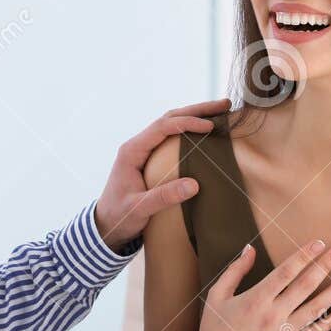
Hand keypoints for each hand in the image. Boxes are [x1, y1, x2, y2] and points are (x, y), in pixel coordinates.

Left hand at [92, 99, 231, 249]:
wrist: (106, 225)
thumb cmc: (119, 216)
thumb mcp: (140, 209)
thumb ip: (164, 197)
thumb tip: (195, 185)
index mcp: (132, 151)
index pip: (162, 127)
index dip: (187, 122)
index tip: (209, 126)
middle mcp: (138, 145)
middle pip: (169, 118)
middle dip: (197, 110)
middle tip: (224, 105)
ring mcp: (144, 150)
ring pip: (172, 124)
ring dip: (195, 116)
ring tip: (221, 112)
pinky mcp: (151, 158)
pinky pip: (172, 137)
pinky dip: (190, 130)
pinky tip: (206, 130)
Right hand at [191, 239, 330, 330]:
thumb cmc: (215, 328)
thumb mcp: (217, 295)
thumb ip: (235, 271)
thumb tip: (250, 248)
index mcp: (256, 299)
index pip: (286, 272)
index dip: (304, 256)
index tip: (319, 243)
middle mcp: (273, 315)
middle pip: (305, 286)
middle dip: (325, 266)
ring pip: (315, 309)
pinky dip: (330, 323)